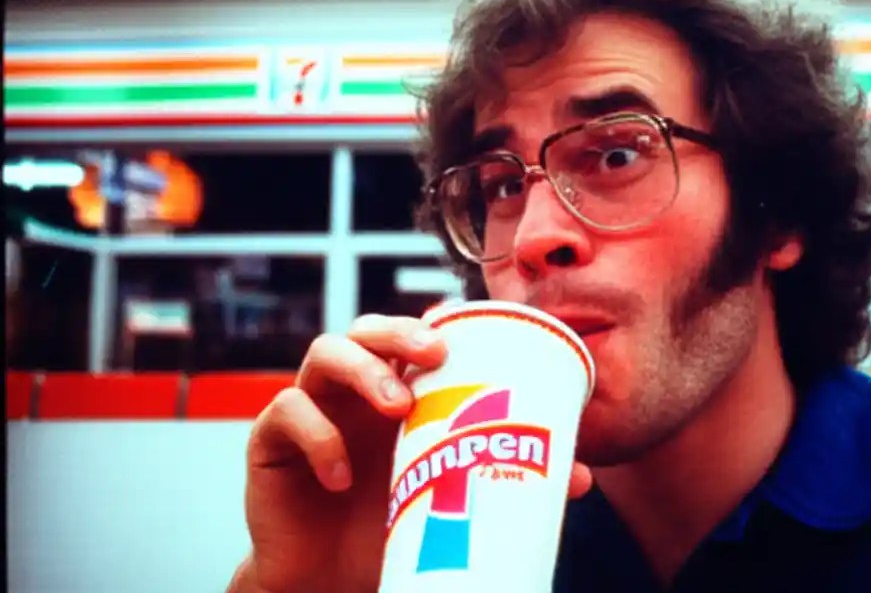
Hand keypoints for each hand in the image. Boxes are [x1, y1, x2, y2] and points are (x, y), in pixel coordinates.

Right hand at [234, 313, 593, 592]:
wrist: (330, 585)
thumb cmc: (392, 530)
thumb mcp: (450, 499)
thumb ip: (505, 478)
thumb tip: (583, 478)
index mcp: (396, 393)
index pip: (410, 337)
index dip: (432, 321)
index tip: (463, 323)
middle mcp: (353, 392)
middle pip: (365, 328)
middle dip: (398, 330)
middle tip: (434, 351)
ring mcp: (311, 410)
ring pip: (322, 353)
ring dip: (361, 371)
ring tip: (396, 406)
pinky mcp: (270, 444)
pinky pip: (285, 416)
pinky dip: (316, 437)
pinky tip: (341, 476)